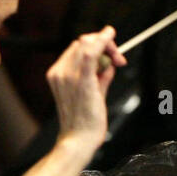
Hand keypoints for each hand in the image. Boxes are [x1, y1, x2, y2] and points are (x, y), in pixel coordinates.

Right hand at [46, 27, 125, 152]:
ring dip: (107, 46)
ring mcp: (68, 76)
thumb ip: (100, 78)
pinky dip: (102, 41)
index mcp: (57, 74)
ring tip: (118, 60)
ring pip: (87, 44)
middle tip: (119, 59)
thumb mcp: (92, 95)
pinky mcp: (82, 81)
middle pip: (82, 43)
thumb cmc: (85, 123)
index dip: (97, 47)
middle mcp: (60, 72)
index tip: (112, 56)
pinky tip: (109, 35)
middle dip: (104, 45)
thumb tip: (109, 67)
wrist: (79, 140)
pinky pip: (90, 53)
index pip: (77, 48)